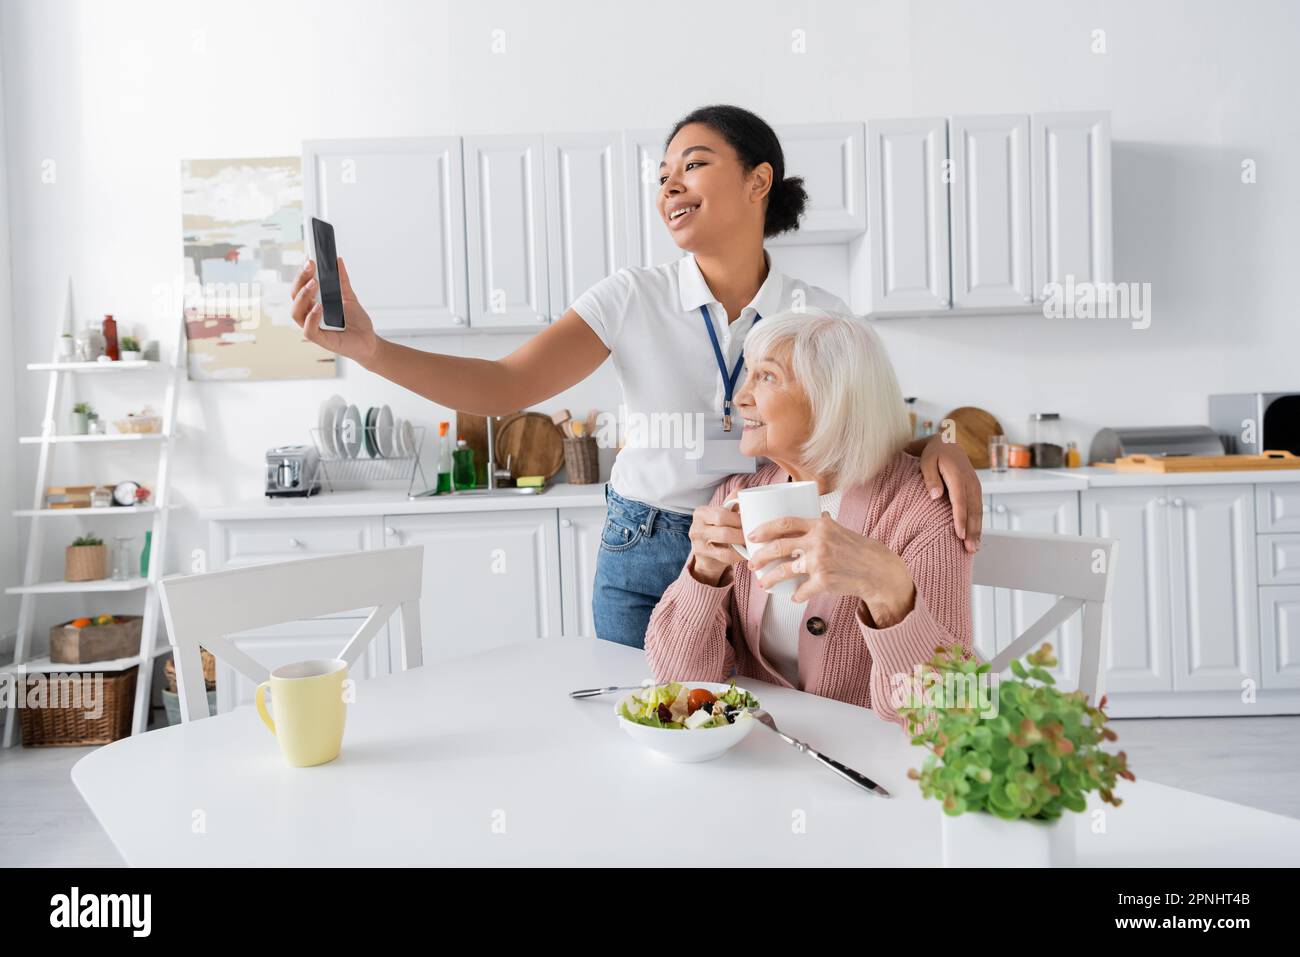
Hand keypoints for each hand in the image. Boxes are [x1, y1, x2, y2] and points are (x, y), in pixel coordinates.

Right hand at [289, 258, 381, 366]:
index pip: (300, 287)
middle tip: (311, 265)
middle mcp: (309, 315)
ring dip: (303, 296)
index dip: (301, 273)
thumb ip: (342, 281)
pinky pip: (308, 330)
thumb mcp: (350, 297)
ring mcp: (313, 327)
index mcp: (313, 303)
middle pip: (295, 296)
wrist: (369, 341)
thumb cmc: (356, 322)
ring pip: (296, 312)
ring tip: (314, 283)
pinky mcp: (321, 340)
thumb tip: (337, 261)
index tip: (308, 258)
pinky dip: (312, 317)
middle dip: (301, 279)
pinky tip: (319, 306)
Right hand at [687, 504, 745, 584]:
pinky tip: (745, 553)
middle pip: (723, 530)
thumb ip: (731, 501)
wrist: (706, 555)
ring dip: (741, 544)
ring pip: (724, 544)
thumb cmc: (717, 530)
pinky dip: (738, 555)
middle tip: (753, 535)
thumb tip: (742, 485)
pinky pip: (724, 556)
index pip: (721, 514)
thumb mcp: (722, 515)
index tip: (750, 522)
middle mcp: (696, 527)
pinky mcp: (702, 557)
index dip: (738, 519)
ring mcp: (697, 544)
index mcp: (701, 512)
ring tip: (751, 543)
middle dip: (741, 533)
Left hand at [749, 514, 915, 625]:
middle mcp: (818, 541)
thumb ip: (826, 524)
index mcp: (819, 526)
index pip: (785, 522)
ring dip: (770, 579)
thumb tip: (818, 515)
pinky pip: (801, 591)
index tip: (752, 535)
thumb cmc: (859, 549)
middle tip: (752, 563)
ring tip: (763, 584)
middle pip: (779, 546)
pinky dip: (795, 595)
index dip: (765, 529)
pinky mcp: (823, 581)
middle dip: (760, 556)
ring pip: (785, 570)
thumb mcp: (841, 530)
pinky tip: (793, 596)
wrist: (878, 570)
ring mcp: (819, 561)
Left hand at [920, 436, 981, 552]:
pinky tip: (975, 536)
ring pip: (978, 511)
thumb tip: (935, 497)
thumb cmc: (934, 454)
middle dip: (972, 530)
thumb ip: (930, 478)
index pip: (960, 501)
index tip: (959, 535)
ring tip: (974, 548)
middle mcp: (970, 482)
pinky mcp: (976, 490)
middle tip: (969, 549)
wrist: (948, 443)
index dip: (960, 519)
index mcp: (958, 475)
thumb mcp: (926, 461)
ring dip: (977, 530)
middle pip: (972, 510)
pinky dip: (978, 523)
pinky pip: (978, 508)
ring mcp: (975, 486)